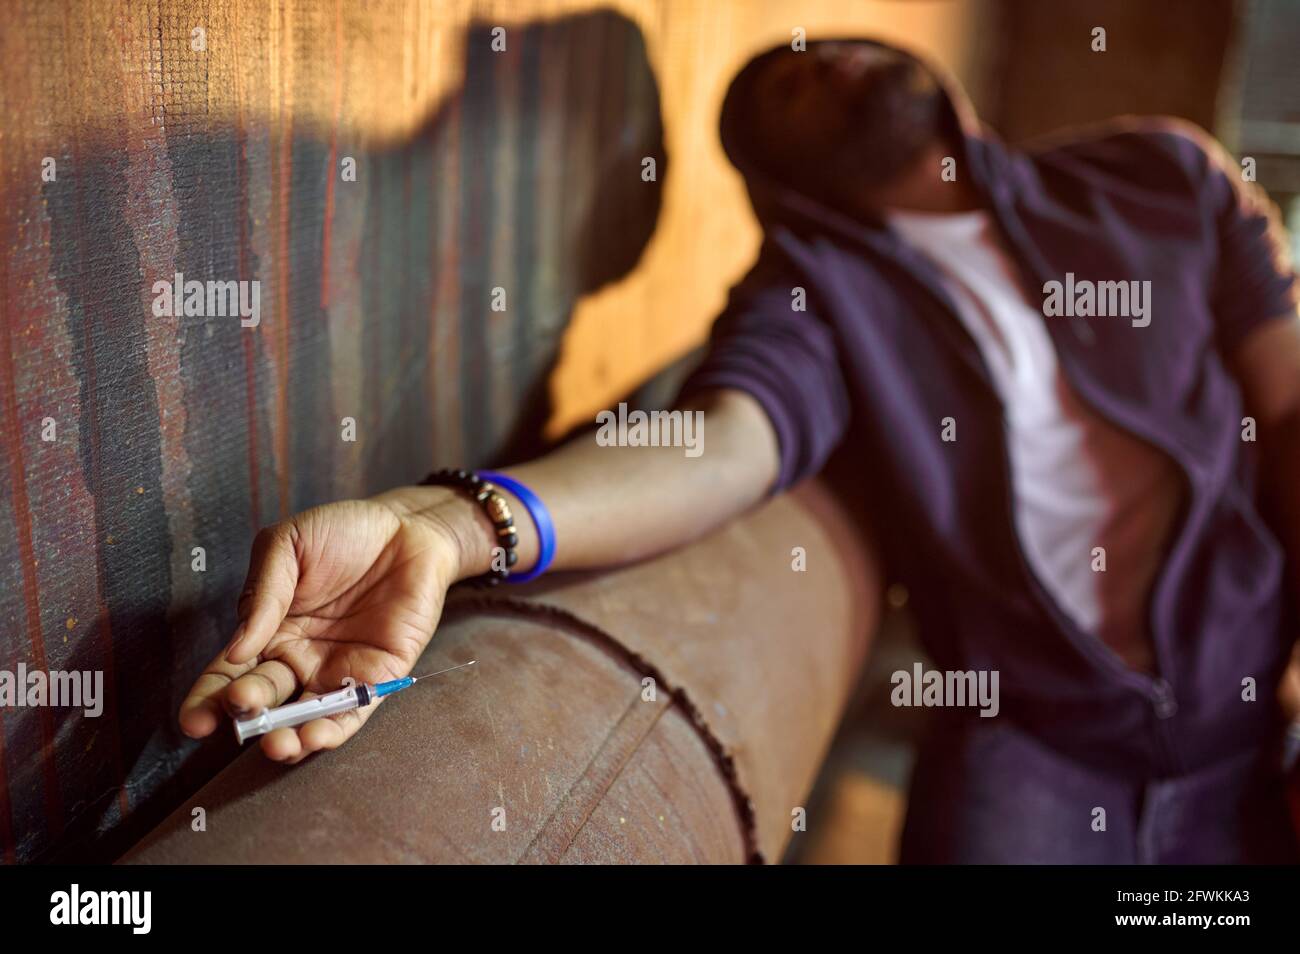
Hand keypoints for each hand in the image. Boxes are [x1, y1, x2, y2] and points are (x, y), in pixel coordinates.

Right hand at [178, 488, 482, 761]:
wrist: (408, 528)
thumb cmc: (344, 532)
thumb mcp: (287, 545)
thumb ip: (261, 593)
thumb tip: (236, 648)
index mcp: (268, 630)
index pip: (228, 674)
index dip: (207, 700)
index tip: (192, 721)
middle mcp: (298, 659)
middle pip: (264, 701)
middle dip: (247, 714)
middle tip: (241, 710)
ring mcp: (337, 672)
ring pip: (305, 718)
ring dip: (289, 737)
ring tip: (278, 744)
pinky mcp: (378, 678)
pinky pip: (352, 714)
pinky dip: (333, 730)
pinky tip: (314, 737)